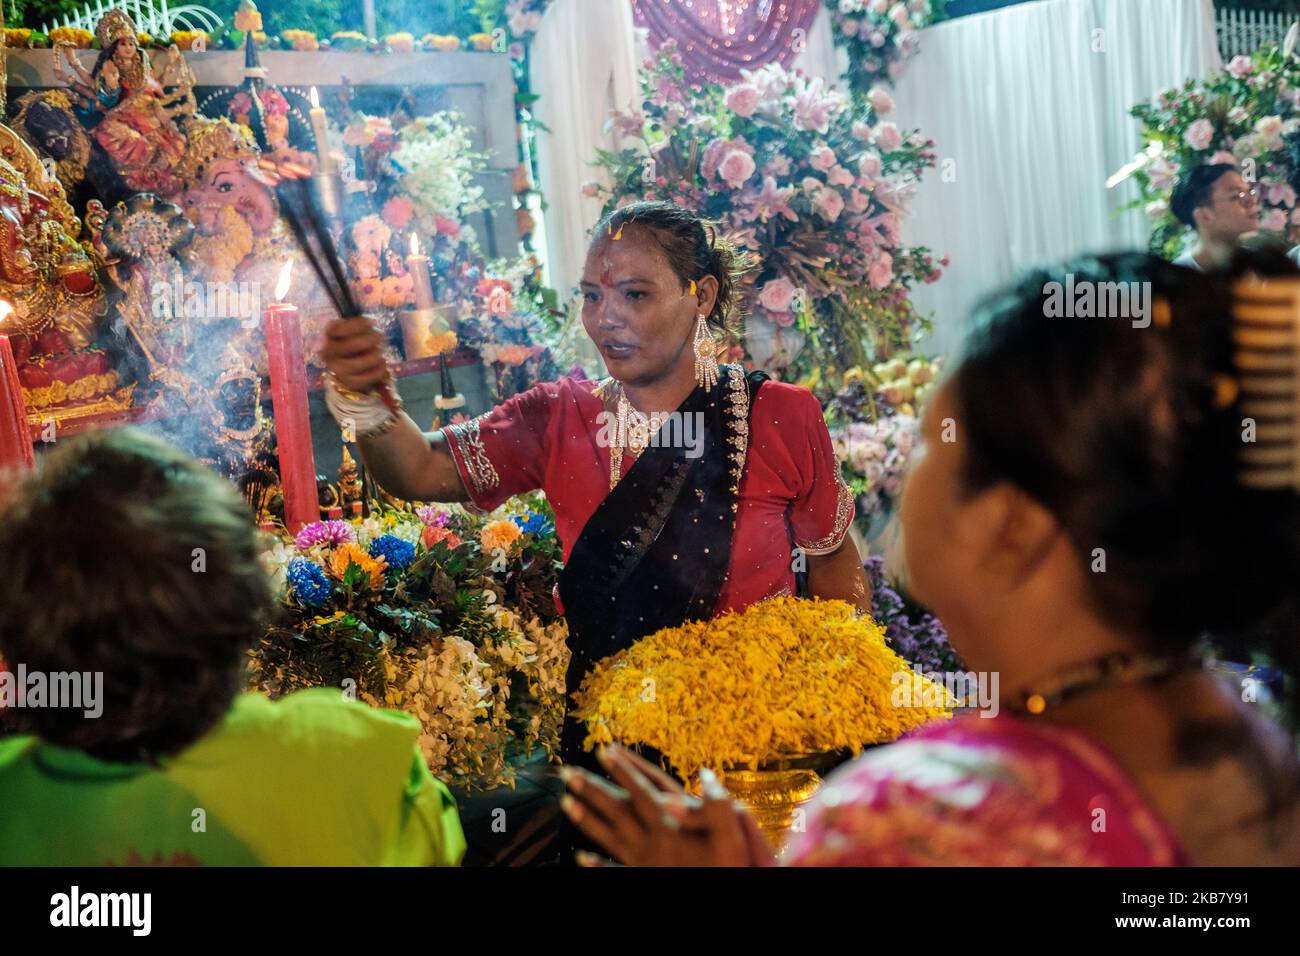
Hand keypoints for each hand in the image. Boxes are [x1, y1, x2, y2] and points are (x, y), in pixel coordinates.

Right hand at [321, 317, 389, 393]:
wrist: (348, 365)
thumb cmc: (354, 341)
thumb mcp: (353, 330)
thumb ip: (360, 325)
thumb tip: (372, 323)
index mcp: (330, 335)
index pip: (339, 329)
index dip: (358, 325)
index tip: (373, 322)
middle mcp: (329, 352)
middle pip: (351, 345)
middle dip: (370, 340)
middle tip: (380, 337)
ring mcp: (337, 369)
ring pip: (358, 364)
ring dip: (374, 356)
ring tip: (379, 352)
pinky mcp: (348, 381)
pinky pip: (366, 378)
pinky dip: (378, 370)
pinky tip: (382, 363)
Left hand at [561, 746, 775, 866]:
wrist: (728, 901)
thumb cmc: (729, 869)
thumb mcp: (733, 836)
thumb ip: (719, 805)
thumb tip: (707, 774)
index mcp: (671, 826)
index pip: (641, 791)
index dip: (623, 770)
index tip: (604, 750)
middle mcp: (652, 841)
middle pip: (616, 809)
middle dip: (592, 788)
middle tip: (568, 772)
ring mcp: (643, 862)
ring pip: (609, 836)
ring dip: (586, 818)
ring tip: (565, 802)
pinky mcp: (642, 879)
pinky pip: (613, 871)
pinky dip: (596, 865)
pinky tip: (580, 858)